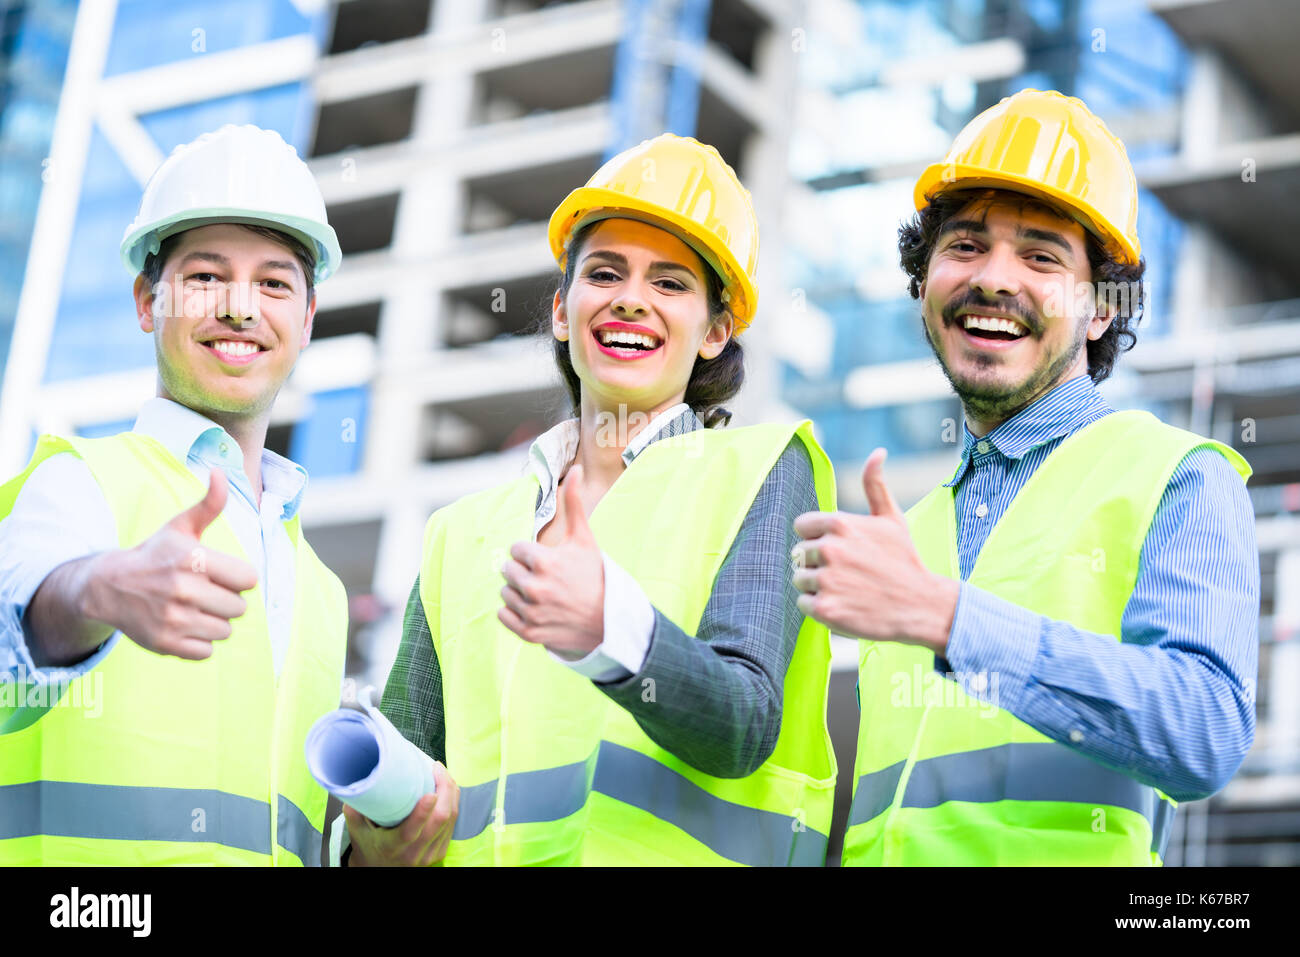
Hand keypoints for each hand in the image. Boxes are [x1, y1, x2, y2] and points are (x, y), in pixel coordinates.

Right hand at [80, 469, 259, 659]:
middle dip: (227, 600)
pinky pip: (207, 651)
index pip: (249, 579)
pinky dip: (200, 641)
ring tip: (194, 607)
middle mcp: (183, 589)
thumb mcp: (180, 527)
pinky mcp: (165, 644)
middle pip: (239, 607)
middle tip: (205, 591)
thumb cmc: (155, 554)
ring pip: (226, 630)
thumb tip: (221, 472)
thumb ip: (209, 504)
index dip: (238, 577)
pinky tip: (184, 624)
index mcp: (193, 559)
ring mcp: (173, 619)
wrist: (108, 587)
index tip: (220, 573)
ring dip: (215, 621)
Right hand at [344, 761, 459, 865]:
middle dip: (444, 789)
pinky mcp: (440, 851)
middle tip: (437, 768)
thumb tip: (359, 781)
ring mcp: (429, 854)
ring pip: (450, 819)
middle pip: (440, 819)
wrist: (377, 870)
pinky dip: (453, 802)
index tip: (429, 792)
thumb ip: (355, 808)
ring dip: (451, 792)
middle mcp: (414, 853)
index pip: (410, 832)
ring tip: (442, 773)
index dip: (423, 812)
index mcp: (392, 847)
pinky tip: (447, 789)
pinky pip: (453, 823)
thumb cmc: (367, 846)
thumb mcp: (356, 830)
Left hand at [497, 464, 604, 658]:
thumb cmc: (596, 574)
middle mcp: (535, 587)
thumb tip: (576, 468)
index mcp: (544, 562)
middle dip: (524, 570)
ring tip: (543, 593)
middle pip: (507, 570)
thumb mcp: (584, 538)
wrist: (610, 619)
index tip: (550, 559)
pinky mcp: (529, 632)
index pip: (516, 549)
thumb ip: (574, 502)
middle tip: (547, 577)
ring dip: (519, 591)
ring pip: (505, 592)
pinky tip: (534, 607)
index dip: (532, 552)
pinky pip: (503, 615)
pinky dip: (514, 612)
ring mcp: (531, 611)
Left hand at [791, 448, 958, 652]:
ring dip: (818, 586)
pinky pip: (804, 603)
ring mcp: (826, 579)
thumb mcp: (891, 519)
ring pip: (800, 579)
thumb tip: (877, 452)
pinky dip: (820, 607)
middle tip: (849, 572)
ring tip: (848, 588)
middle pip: (800, 554)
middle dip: (818, 563)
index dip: (818, 538)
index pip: (802, 526)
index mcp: (839, 524)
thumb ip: (875, 485)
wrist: (922, 606)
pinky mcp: (825, 608)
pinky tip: (845, 604)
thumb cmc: (905, 560)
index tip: (839, 549)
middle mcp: (829, 549)